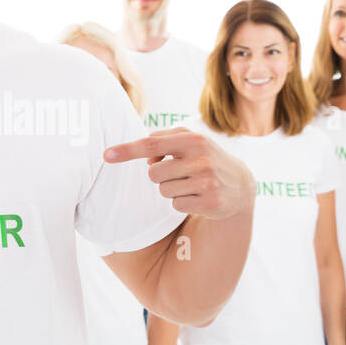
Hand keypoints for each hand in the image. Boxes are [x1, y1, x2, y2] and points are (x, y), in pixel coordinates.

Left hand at [105, 127, 253, 219]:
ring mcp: (207, 181)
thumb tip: (146, 157)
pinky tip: (197, 197)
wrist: (239, 184)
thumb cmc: (204, 158)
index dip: (127, 150)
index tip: (106, 155)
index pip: (151, 143)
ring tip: (191, 184)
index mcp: (192, 139)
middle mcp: (201, 158)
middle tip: (181, 173)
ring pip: (163, 191)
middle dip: (161, 176)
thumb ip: (163, 140)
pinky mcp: (210, 202)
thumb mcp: (189, 141)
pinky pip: (176, 205)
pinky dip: (181, 202)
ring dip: (172, 190)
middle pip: (153, 173)